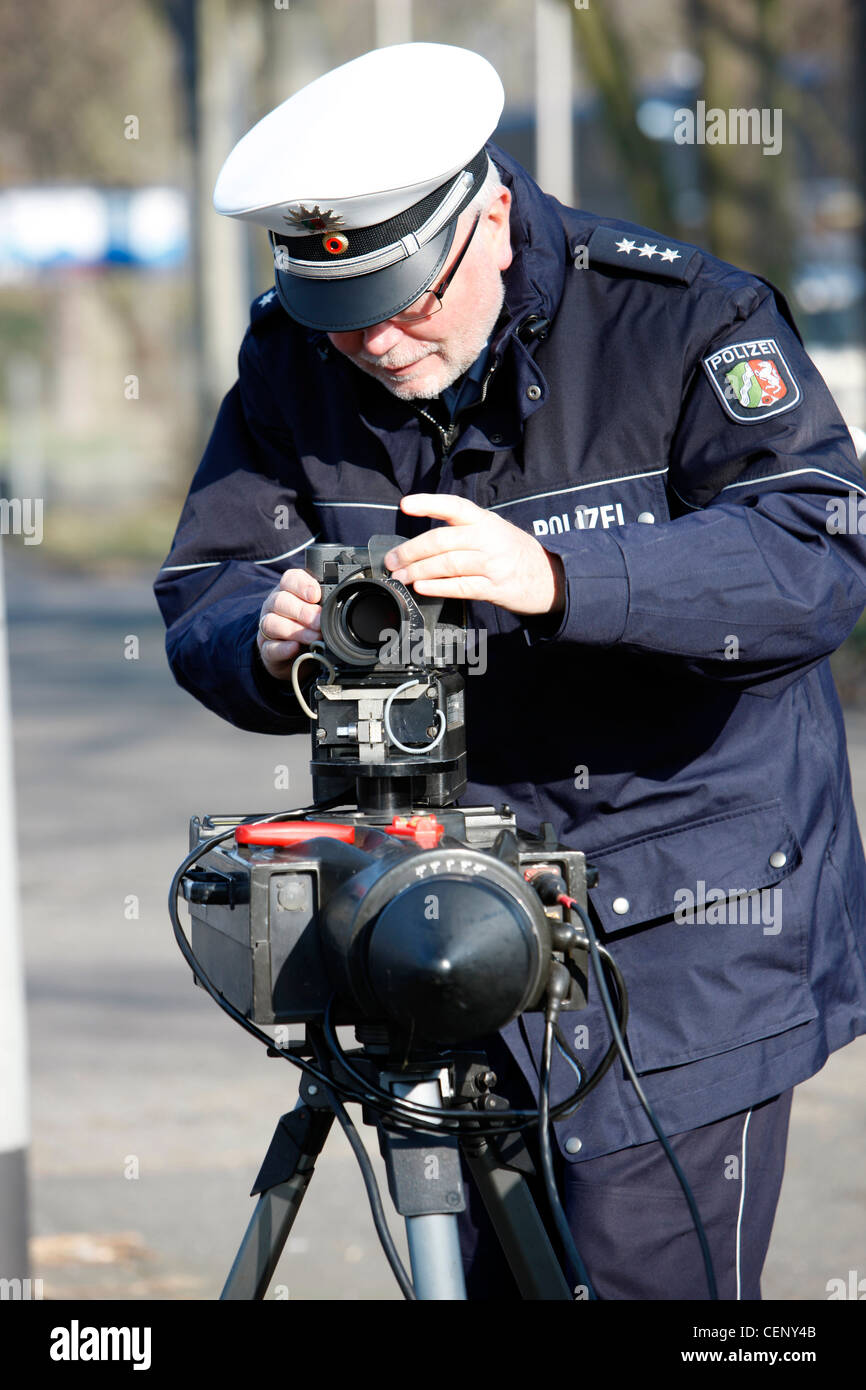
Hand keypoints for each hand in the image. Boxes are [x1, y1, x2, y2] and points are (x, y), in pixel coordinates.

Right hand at [256, 568, 321, 679]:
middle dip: (302, 612)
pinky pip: (269, 647)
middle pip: (279, 601)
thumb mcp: (319, 610)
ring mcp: (266, 627)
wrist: (299, 653)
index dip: (302, 585)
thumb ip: (325, 603)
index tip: (316, 595)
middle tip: (319, 622)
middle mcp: (274, 605)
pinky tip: (294, 648)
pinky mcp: (266, 648)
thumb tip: (337, 602)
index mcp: (288, 590)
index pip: (290, 579)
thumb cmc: (310, 625)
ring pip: (271, 623)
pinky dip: (282, 648)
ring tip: (314, 638)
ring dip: (295, 631)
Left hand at [384, 494, 564, 615]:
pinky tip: (421, 587)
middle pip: (442, 541)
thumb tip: (422, 542)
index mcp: (485, 521)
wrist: (550, 577)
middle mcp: (489, 539)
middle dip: (411, 551)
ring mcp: (493, 564)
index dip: (429, 503)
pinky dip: (437, 587)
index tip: (405, 505)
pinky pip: (461, 587)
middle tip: (392, 560)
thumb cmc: (514, 553)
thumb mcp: (494, 531)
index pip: (455, 506)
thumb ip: (463, 531)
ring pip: (447, 564)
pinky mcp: (495, 588)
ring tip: (400, 576)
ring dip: (418, 571)